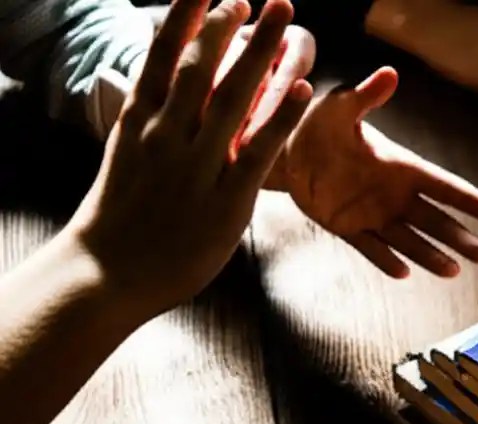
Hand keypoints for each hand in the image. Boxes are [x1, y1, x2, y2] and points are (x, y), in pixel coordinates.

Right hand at [65, 0, 310, 318]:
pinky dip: (281, 118)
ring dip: (263, 55)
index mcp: (138, 122)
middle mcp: (165, 134)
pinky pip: (259, 151)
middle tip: (269, 0)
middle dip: (236, 27)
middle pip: (204, 67)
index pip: (163, 57)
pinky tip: (303, 90)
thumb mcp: (126, 161)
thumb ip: (151, 131)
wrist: (107, 274)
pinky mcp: (225, 199)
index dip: (189, 21)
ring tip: (286, 21)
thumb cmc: (118, 223)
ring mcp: (195, 165)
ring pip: (233, 97)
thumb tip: (165, 104)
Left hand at [278, 67, 477, 277]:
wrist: (285, 152)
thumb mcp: (339, 108)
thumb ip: (365, 97)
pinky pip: (372, 248)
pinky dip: (386, 260)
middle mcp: (395, 195)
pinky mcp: (349, 230)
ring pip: (409, 239)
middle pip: (436, 220)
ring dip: (431, 255)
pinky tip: (403, 273)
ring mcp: (374, 215)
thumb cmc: (317, 125)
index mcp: (402, 167)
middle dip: (461, 237)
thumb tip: (389, 73)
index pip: (447, 187)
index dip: (475, 203)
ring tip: (453, 271)